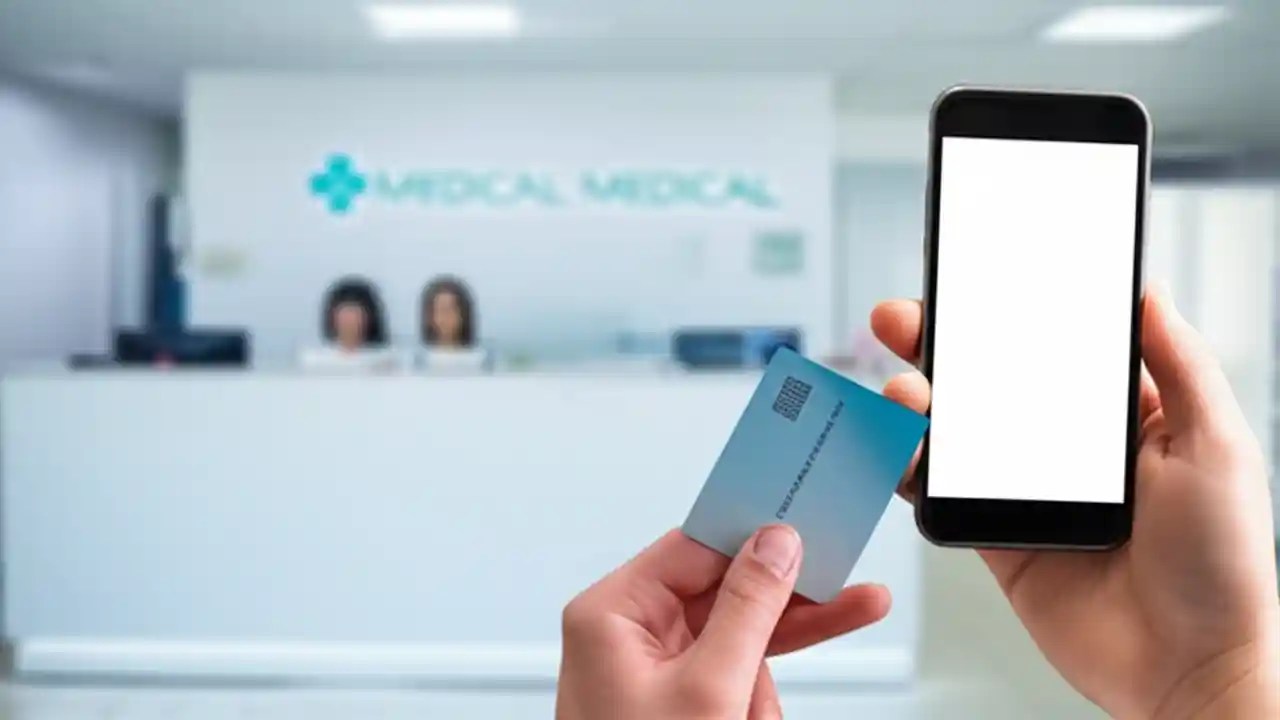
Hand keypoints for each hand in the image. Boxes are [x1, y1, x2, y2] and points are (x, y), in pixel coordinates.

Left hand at [556, 526, 890, 718]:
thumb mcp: (709, 688)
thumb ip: (749, 609)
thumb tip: (775, 545)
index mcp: (612, 612)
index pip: (695, 547)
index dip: (754, 535)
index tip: (805, 524)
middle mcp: (626, 632)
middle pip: (725, 593)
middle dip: (778, 625)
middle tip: (848, 597)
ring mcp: (650, 668)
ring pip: (737, 646)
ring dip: (759, 689)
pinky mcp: (672, 698)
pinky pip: (729, 683)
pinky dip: (751, 705)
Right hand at [871, 286, 1279, 718]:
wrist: (1188, 670)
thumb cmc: (1224, 566)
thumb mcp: (1217, 448)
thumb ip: (1182, 367)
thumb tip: (1150, 294)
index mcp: (1122, 419)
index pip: (1053, 349)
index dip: (1006, 314)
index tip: (969, 283)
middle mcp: (1067, 452)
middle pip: (989, 384)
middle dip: (939, 345)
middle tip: (900, 319)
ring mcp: (1026, 494)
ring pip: (955, 434)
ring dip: (917, 404)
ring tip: (902, 393)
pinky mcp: (996, 539)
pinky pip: (940, 495)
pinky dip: (910, 470)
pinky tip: (900, 450)